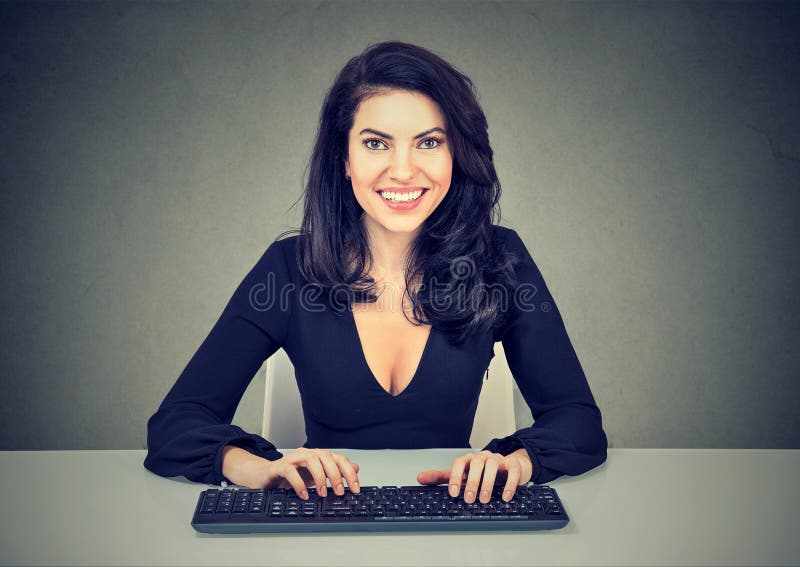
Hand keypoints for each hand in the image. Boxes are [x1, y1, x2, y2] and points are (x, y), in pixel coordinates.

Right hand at [228, 447, 359, 499]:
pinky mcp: (280, 466)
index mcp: (318, 456)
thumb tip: (356, 468)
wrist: (265, 477)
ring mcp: (293, 458)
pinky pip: (290, 471)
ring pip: (311, 459)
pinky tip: (304, 495)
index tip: (355, 488)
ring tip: (323, 493)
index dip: (349, 472)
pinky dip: (299, 484)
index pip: (339, 459)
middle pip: (326, 457)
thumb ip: (335, 471)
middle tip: (340, 492)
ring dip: (319, 477)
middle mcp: (307, 454)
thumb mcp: (316, 476)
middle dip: (336, 475)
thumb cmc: (292, 476)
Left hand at [416, 448, 532, 503]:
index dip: (455, 477)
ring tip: (484, 499)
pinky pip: (512, 471)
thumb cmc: (481, 473)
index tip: (453, 493)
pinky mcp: (513, 466)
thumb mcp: (461, 475)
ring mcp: (498, 460)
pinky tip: (505, 497)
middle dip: (472, 482)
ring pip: (493, 465)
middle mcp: (483, 457)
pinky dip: (509, 484)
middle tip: (469, 498)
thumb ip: (441, 477)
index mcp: (469, 459)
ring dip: (488, 483)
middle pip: (477, 464)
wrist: (508, 466)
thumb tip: (420, 478)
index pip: (460, 463)